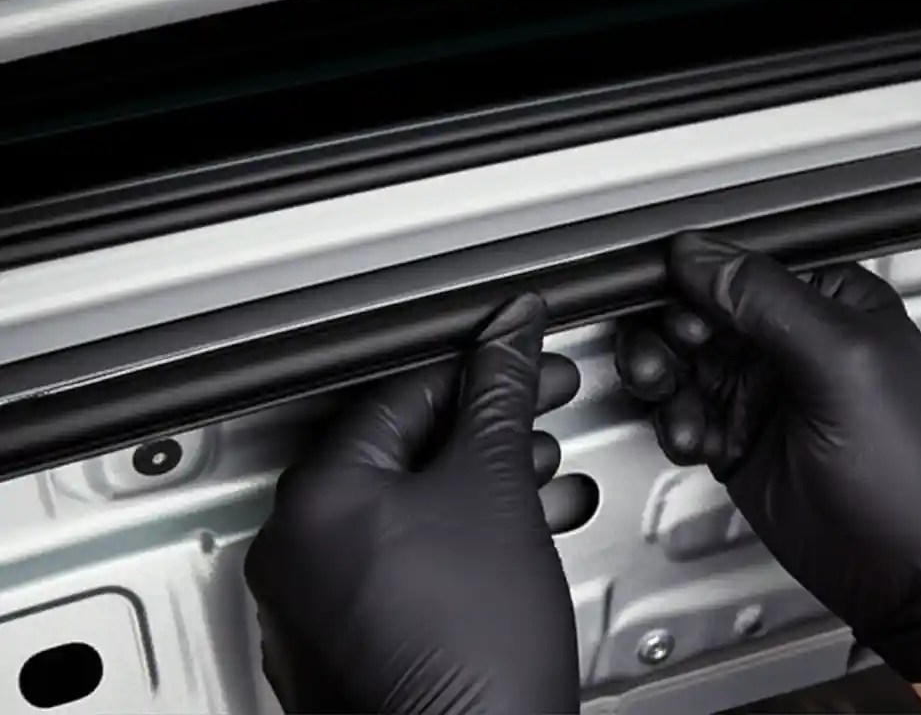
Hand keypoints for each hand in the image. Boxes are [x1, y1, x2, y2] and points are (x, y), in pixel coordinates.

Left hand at [245, 294, 581, 713]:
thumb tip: (510, 337)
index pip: (402, 394)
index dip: (480, 366)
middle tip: (546, 412)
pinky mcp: (355, 652)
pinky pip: (412, 570)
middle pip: (407, 455)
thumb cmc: (470, 653)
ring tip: (550, 483)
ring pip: (416, 517)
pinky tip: (524, 543)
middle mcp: (298, 553)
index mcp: (314, 500)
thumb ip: (501, 396)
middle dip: (494, 432)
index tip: (521, 353)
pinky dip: (469, 547)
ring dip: (491, 490)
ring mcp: (321, 609)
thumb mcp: (495, 489)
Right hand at [615, 232, 920, 685]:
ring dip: (664, 379)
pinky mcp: (738, 440)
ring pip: (681, 361)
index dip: (697, 283)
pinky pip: (682, 413)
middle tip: (666, 362)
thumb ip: (768, 301)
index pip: (742, 265)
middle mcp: (789, 340)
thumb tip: (703, 255)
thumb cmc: (908, 472)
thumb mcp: (840, 364)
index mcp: (828, 302)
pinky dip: (676, 424)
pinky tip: (696, 441)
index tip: (678, 310)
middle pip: (697, 310)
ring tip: (673, 403)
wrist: (907, 573)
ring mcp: (762, 391)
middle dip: (669, 334)